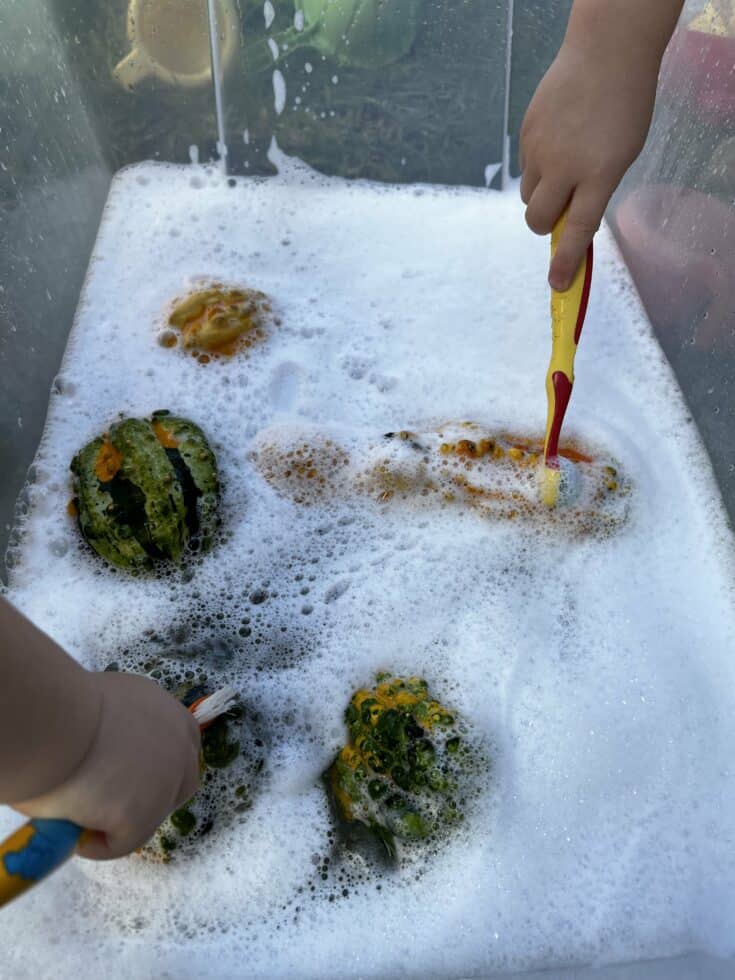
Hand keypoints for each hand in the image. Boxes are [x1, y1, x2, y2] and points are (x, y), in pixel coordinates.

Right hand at [13, 671, 200, 859]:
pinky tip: (69, 829)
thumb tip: (99, 760)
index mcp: (164, 710)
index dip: (153, 768)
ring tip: (73, 816)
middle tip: (105, 806)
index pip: (176, 747)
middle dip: (148, 800)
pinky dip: (97, 845)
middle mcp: (178, 741)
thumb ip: (115, 732)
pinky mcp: (146, 813)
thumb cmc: (58, 708)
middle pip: (178, 783)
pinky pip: (122, 841)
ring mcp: (167, 779)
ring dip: (119, 822)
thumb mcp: (99, 710)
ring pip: (150, 816)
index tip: (124, 781)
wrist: (48, 718)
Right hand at [520, 36, 659, 289]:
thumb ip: (595, 190)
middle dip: (545, 225)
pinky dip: (537, 166)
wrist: (605, 53)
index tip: (556, 286)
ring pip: (528, 195)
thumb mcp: (621, 155)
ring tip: (561, 167)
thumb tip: (567, 221)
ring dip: (540, 194)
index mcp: (599, 174)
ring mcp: (541, 149)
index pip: (577, 229)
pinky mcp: (526, 134)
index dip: (565, 262)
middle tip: (558, 212)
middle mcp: (565, 166)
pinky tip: (556, 140)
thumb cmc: (624, 107)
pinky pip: (525, 166)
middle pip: (538, 219)